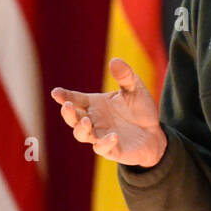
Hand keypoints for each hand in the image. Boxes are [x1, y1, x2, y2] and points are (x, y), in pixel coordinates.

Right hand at [50, 57, 167, 166]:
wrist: (155, 133)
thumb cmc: (140, 110)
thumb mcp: (135, 89)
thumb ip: (125, 76)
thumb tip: (115, 60)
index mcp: (94, 104)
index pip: (75, 99)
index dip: (64, 96)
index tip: (56, 92)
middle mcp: (93, 121)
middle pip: (73, 118)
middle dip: (68, 113)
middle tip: (67, 106)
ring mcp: (100, 136)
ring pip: (82, 135)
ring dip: (81, 129)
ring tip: (87, 121)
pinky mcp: (112, 150)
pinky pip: (103, 148)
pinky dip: (105, 143)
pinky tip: (113, 136)